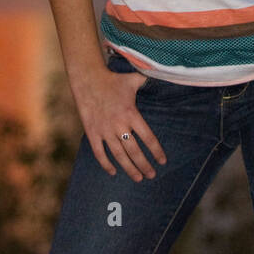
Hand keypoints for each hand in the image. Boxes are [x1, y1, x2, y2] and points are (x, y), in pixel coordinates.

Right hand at [72, 65, 166, 182]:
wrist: (88, 79)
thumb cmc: (113, 80)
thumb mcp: (133, 80)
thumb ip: (148, 82)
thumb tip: (165, 75)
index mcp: (131, 114)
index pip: (148, 138)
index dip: (156, 151)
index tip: (162, 161)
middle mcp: (119, 125)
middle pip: (134, 151)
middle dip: (144, 165)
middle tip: (152, 175)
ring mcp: (105, 130)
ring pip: (119, 156)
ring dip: (129, 169)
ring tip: (138, 178)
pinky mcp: (92, 132)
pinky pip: (99, 153)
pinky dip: (106, 164)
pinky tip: (113, 172)